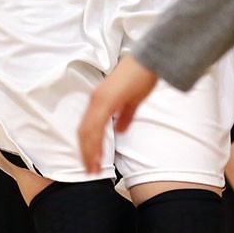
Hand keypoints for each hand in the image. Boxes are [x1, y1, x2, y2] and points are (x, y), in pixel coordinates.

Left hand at [78, 56, 157, 174]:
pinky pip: (96, 126)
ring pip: (87, 132)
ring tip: (93, 170)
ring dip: (89, 153)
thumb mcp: (133, 101)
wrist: (149, 59)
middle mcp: (95, 100)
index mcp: (100, 100)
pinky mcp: (106, 100)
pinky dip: (95, 144)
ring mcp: (99, 100)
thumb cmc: (142, 76)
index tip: (91, 162)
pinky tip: (98, 156)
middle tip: (90, 172)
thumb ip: (125, 116)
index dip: (88, 146)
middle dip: (86, 154)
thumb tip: (119, 130)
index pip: (88, 128)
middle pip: (84, 133)